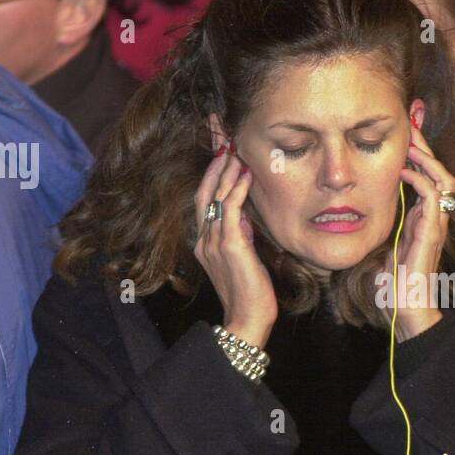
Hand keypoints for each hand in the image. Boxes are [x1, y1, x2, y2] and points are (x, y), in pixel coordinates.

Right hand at [192, 138, 276, 348]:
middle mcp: (205, 239)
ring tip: (234, 147)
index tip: (220, 149)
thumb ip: (239, 238)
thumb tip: (245, 219)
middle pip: (204, 190)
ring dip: (226, 170)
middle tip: (220, 134)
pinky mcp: (229, 246)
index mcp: (205, 242)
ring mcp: (214, 242)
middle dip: (213, 160)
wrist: (247, 320)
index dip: (211, 172)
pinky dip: (237, 189)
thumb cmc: (250, 294)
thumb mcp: (243, 259)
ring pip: (215, 196)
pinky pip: (230, 211)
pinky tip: (245, 173)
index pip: (205, 199)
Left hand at [382, 118, 450, 341]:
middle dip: (424, 143)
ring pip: (443, 177)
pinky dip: (420, 178)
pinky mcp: (432, 231)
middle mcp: (433, 216)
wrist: (403, 307)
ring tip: (408, 142)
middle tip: (410, 121)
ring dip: (426, 156)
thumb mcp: (378, 240)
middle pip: (439, 168)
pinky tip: (403, 170)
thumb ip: (375, 220)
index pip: (427, 173)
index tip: (403, 128)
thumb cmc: (389, 280)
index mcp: (422, 215)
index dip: (417, 150)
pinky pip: (433, 195)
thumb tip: (355, 202)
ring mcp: (436, 223)